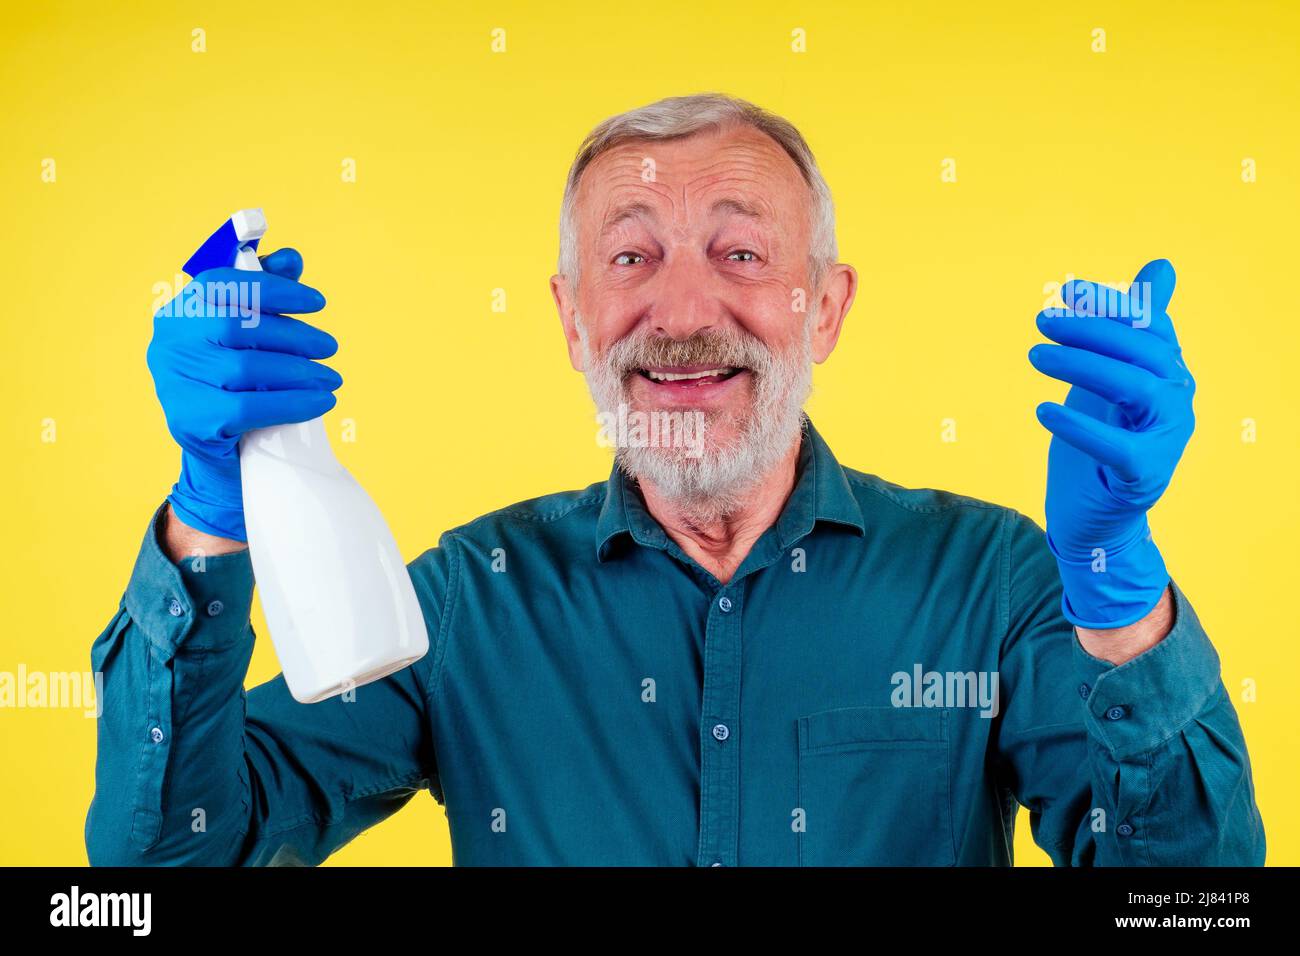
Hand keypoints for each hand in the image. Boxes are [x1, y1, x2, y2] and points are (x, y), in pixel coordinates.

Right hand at [147, 249, 341, 540]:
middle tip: (330, 347)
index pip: (223, 285)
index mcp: (180, 313)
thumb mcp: (252, 340)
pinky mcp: (190, 421)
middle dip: (294, 336)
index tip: (317, 302)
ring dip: (300, 372)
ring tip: (331, 378)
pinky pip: (250, 407)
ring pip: (247, 368)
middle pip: (238, 328)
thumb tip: (291, 259)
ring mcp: (174, 383)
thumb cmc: (238, 386)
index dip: (273, 288)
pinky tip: (322, 402)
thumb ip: (266, 295)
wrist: (220, 459)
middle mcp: (169, 343)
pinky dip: (293, 403)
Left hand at [1028, 259, 1195, 628]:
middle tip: (1043, 322)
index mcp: (1167, 372)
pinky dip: (1080, 427)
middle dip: (1092, 330)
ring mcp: (1166, 438)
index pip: (1148, 324)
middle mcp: (1176, 400)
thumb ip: (1129, 326)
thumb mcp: (1108, 377)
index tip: (1067, 290)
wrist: (1094, 515)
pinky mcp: (1145, 475)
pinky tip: (1044, 412)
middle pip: (1143, 351)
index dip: (1110, 304)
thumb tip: (1161, 267)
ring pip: (1136, 388)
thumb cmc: (1101, 440)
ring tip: (1036, 357)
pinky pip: (1117, 446)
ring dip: (1083, 366)